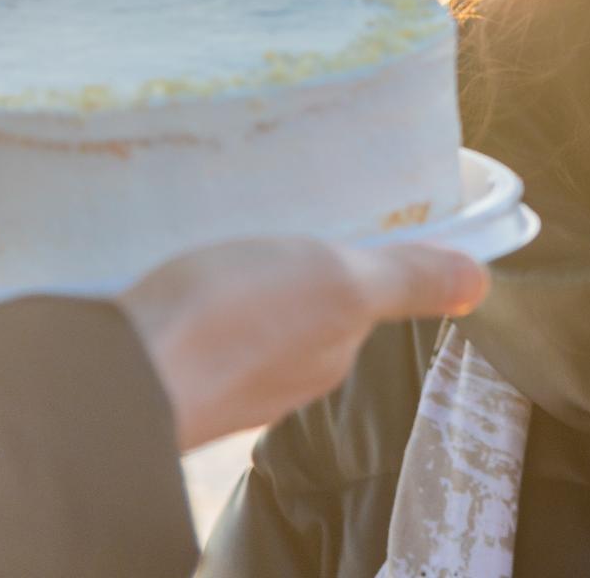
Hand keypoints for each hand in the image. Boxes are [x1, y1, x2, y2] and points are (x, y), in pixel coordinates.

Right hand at [118, 236, 487, 450]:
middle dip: (288, 267)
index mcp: (326, 353)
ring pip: (238, 314)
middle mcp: (274, 374)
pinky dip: (186, 294)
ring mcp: (212, 375)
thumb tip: (479, 285)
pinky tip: (170, 267)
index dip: (349, 261)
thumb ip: (405, 280)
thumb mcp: (339, 283)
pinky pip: (184, 320)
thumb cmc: (233, 322)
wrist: (109, 376)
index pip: (354, 303)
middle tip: (269, 212)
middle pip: (295, 308)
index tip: (329, 219)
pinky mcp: (153, 364)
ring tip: (216, 230)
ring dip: (233, 277)